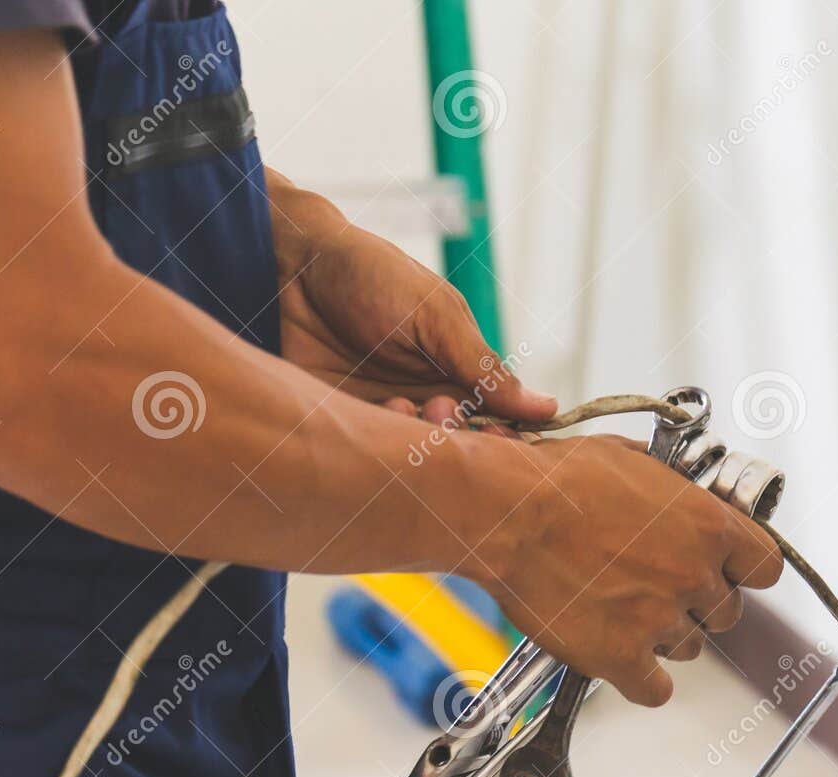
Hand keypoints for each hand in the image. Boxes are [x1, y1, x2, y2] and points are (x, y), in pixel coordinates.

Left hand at [267, 170, 554, 425]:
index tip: (501, 436)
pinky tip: (381, 410)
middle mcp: (426, 395)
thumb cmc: (373, 275)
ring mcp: (385, 409)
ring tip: (407, 407)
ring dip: (419, 438)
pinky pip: (371, 449)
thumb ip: (483, 367)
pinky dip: (382, 439)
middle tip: (441, 413)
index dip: (506, 436)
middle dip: (457, 438)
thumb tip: (547, 407)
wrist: (291, 263)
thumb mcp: (437, 316)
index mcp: (459, 370)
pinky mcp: (343, 419)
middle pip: (459, 444)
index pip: (498, 419)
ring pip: (417, 452)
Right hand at [476, 435, 784, 705]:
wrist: (507, 512)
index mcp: (708, 525)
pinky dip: (642, 680)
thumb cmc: (558, 480)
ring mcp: (660, 620)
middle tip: (658, 587)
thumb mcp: (632, 459)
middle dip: (698, 603)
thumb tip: (681, 490)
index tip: (728, 571)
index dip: (744, 571)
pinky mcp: (621, 657)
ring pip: (689, 648)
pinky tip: (623, 658)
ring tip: (623, 610)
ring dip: (664, 635)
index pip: (766, 568)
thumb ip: (673, 487)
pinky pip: (655, 689)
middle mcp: (694, 576)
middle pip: (727, 613)